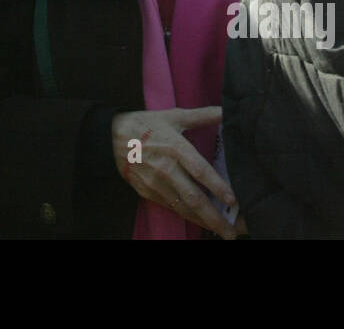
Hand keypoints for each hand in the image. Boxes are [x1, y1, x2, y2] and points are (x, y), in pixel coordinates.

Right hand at [110, 107, 238, 237]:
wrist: (110, 138)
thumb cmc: (146, 125)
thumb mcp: (173, 116)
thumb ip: (202, 115)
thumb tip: (227, 110)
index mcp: (175, 148)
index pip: (200, 171)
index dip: (217, 186)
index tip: (233, 200)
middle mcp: (167, 169)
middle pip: (194, 198)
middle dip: (215, 217)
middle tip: (233, 232)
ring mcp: (156, 183)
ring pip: (184, 208)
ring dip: (204, 222)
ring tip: (223, 232)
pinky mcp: (148, 192)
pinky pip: (172, 207)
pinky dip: (188, 217)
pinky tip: (201, 222)